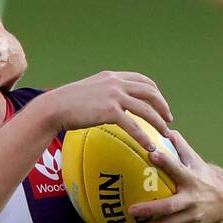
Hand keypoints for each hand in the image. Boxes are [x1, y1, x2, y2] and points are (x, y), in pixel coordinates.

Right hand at [49, 70, 171, 149]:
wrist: (54, 107)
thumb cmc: (66, 103)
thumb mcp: (89, 90)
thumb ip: (102, 92)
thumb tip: (107, 104)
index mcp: (113, 76)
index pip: (142, 80)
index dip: (155, 92)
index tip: (159, 103)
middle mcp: (117, 83)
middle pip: (150, 92)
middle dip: (162, 106)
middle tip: (168, 119)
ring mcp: (114, 96)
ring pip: (146, 109)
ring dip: (158, 122)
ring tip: (165, 134)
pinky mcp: (110, 111)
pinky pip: (133, 126)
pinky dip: (144, 137)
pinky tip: (150, 146)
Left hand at [121, 130, 222, 222]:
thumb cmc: (204, 177)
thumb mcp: (197, 161)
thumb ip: (181, 148)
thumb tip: (166, 130)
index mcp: (193, 180)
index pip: (179, 169)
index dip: (167, 162)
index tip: (152, 154)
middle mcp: (192, 201)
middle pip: (170, 208)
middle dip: (150, 210)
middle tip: (131, 209)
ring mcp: (190, 218)